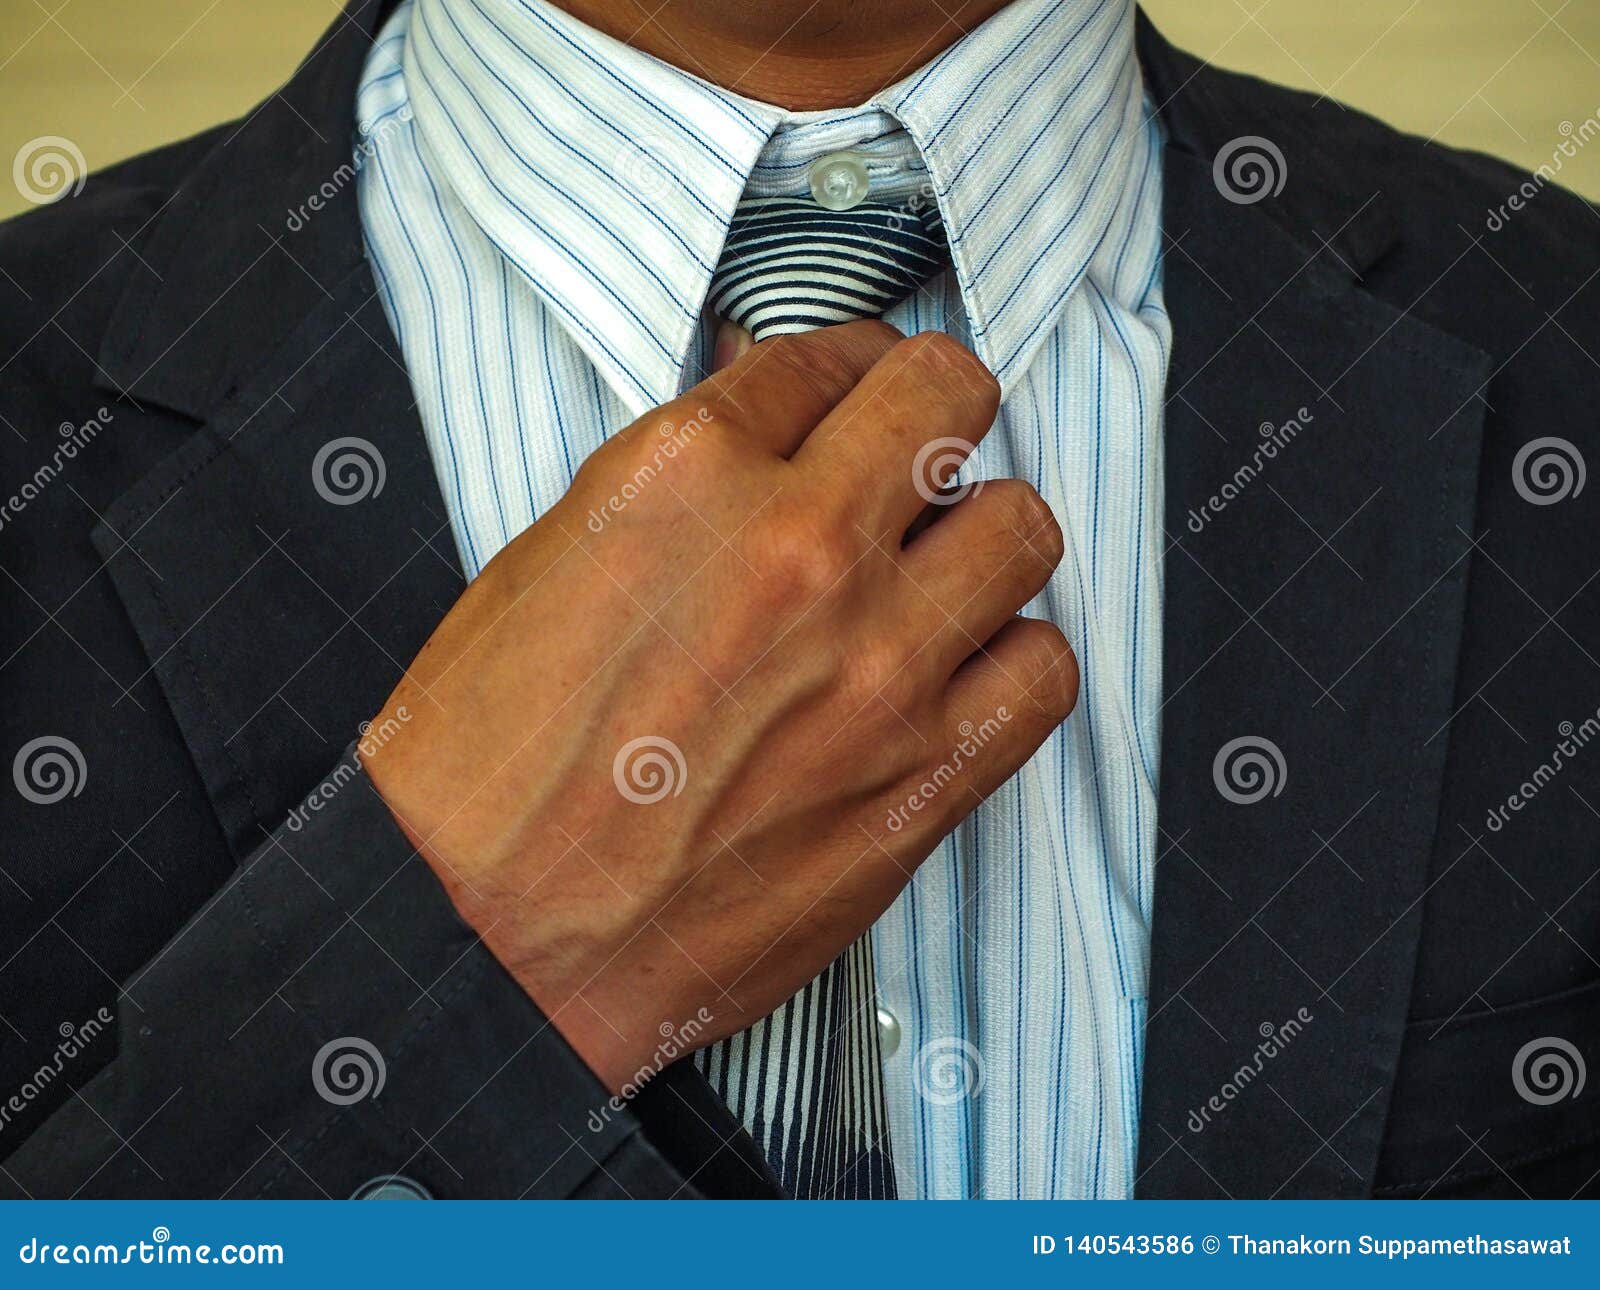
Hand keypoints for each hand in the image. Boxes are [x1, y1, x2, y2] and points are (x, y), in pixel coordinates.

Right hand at [362, 321, 1076, 1092]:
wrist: (494, 940)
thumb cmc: (489, 770)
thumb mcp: (545, 567)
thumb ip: (672, 486)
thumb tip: (755, 427)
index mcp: (687, 479)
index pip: (823, 357)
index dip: (840, 368)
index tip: (846, 395)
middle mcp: (800, 550)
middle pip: (948, 398)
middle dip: (931, 409)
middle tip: (908, 454)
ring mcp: (876, 665)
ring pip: (1021, 527)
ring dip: (982, 536)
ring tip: (934, 573)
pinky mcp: (921, 776)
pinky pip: (1044, 670)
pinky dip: (1013, 660)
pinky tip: (959, 673)